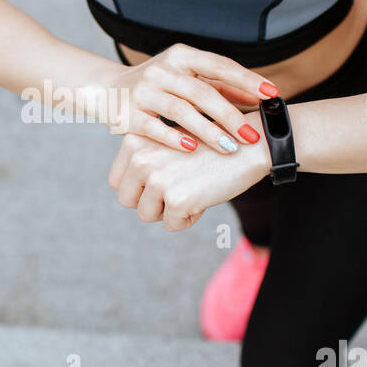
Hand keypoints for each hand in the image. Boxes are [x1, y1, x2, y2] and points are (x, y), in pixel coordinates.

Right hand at [94, 43, 279, 154]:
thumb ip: (221, 86)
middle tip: (252, 135)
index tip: (272, 94)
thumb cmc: (160, 87)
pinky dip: (174, 138)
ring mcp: (143, 91)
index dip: (247, 80)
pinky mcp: (127, 114)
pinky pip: (153, 128)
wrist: (106, 90)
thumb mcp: (188, 79)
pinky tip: (192, 149)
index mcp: (181, 56)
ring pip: (180, 110)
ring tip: (229, 147)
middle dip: (230, 115)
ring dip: (208, 131)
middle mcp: (161, 69)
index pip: (219, 66)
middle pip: (202, 91)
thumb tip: (260, 96)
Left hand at [107, 111, 272, 231]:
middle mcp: (141, 158)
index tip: (160, 182)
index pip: (117, 181)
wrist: (249, 146)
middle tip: (175, 190)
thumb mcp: (169, 142)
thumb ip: (145, 160)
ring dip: (169, 211)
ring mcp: (157, 179)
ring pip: (147, 215)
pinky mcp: (177, 199)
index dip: (138, 188)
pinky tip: (204, 196)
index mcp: (135, 141)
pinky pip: (172, 224)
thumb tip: (127, 193)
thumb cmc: (211, 145)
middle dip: (149, 202)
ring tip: (192, 190)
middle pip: (126, 200)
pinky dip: (189, 217)